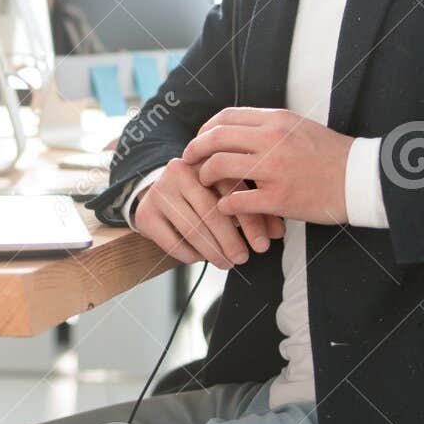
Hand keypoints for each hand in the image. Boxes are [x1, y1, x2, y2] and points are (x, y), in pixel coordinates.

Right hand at [133, 157, 275, 269]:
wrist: (160, 191)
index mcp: (206, 160)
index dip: (251, 221)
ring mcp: (160, 192)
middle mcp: (179, 171)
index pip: (232, 192)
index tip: (264, 245)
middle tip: (243, 259)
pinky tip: (200, 257)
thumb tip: (277, 233)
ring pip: (192, 229)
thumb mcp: (228, 194)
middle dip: (231, 240)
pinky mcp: (146, 214)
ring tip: (226, 263)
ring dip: (213, 252)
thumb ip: (253, 209)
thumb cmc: (204, 194)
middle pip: (211, 211)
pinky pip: (173, 242)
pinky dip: (190, 255)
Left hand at [182, 107, 353, 224]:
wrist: (361, 178)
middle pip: (215, 138)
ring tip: (204, 184)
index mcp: (276, 120)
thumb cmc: (331, 154)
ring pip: (220, 167)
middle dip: (194, 150)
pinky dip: (223, 204)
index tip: (199, 140)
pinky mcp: (279, 198)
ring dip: (205, 176)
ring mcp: (274, 169)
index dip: (204, 130)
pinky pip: (236, 200)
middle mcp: (271, 140)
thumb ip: (269, 125)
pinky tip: (223, 207)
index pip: (225, 117)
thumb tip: (237, 127)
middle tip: (188, 161)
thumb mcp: (299, 126)